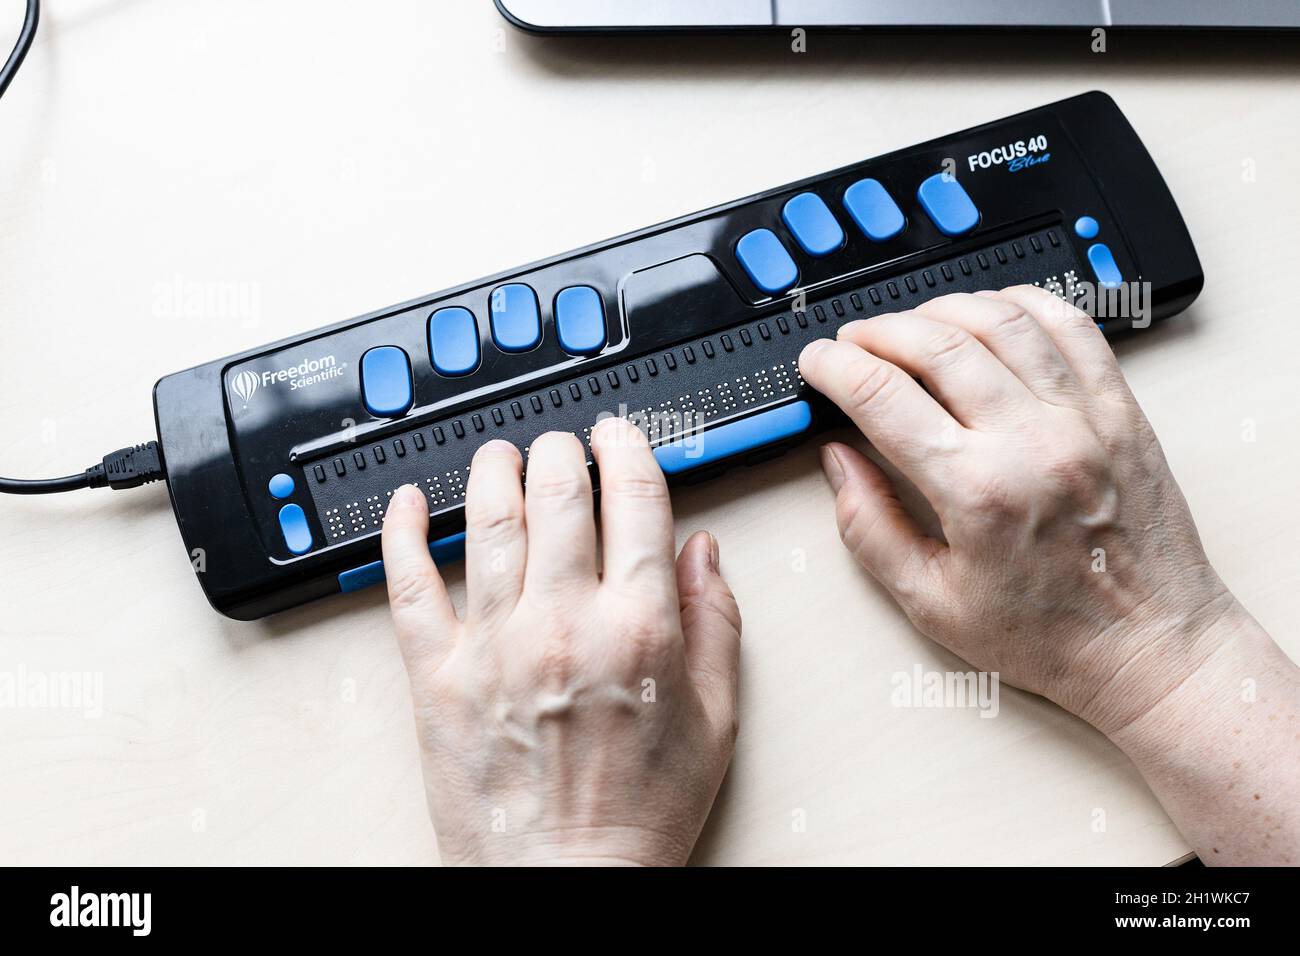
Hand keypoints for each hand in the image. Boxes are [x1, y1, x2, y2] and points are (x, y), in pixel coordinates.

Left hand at [380, 417, 740, 865]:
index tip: (618, 435)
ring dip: (494, 470)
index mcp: (640, 626)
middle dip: (562, 449)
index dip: (627, 449)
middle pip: (558, 494)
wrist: (567, 883)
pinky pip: (409, 586)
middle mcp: (564, 622)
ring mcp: (494, 644)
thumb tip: (702, 550)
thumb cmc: (640, 813)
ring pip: (487, 520)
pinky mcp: (437, 675)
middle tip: (561, 444)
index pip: (634, 500)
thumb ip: (717, 623)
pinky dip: (402, 534)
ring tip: (499, 454)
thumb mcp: (716, 719)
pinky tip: (408, 503)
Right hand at [797, 286, 1235, 733]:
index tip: (817, 364)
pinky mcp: (1120, 411)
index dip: (835, 369)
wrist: (1152, 649)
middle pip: (936, 344)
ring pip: (1000, 321)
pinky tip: (991, 312)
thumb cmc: (1050, 637)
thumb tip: (838, 461)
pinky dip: (1023, 303)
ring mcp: (1083, 418)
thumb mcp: (931, 603)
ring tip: (911, 324)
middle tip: (851, 343)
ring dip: (940, 310)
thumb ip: (870, 527)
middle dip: (877, 332)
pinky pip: (1071, 327)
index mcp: (977, 491)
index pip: (883, 396)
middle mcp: (1032, 441)